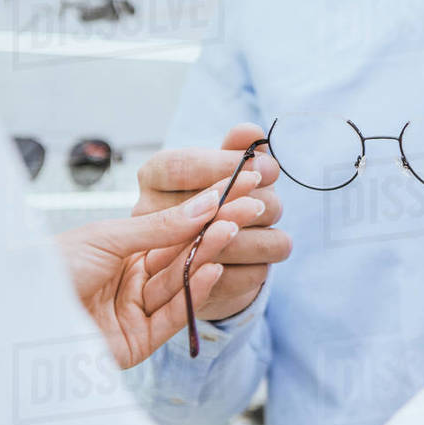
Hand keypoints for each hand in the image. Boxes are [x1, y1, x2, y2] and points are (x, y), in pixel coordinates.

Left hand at [56, 175, 266, 367]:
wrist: (12, 317)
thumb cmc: (48, 269)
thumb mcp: (106, 238)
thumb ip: (161, 227)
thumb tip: (206, 203)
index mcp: (120, 253)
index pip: (175, 229)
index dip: (208, 208)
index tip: (242, 186)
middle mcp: (130, 283)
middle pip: (183, 255)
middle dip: (217, 229)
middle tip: (251, 207)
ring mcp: (134, 313)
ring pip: (182, 282)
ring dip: (209, 254)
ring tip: (233, 227)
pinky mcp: (137, 344)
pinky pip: (173, 315)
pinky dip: (194, 292)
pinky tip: (213, 267)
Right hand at [133, 124, 290, 321]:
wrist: (206, 254)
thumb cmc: (219, 202)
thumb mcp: (226, 170)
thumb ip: (237, 150)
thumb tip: (252, 133)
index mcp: (152, 176)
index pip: (182, 166)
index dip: (227, 167)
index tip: (265, 169)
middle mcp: (145, 214)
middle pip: (205, 209)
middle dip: (251, 206)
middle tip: (273, 205)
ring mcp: (157, 255)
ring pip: (223, 247)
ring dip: (261, 241)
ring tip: (278, 238)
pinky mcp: (185, 291)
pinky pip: (235, 277)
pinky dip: (258, 267)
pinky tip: (264, 259)